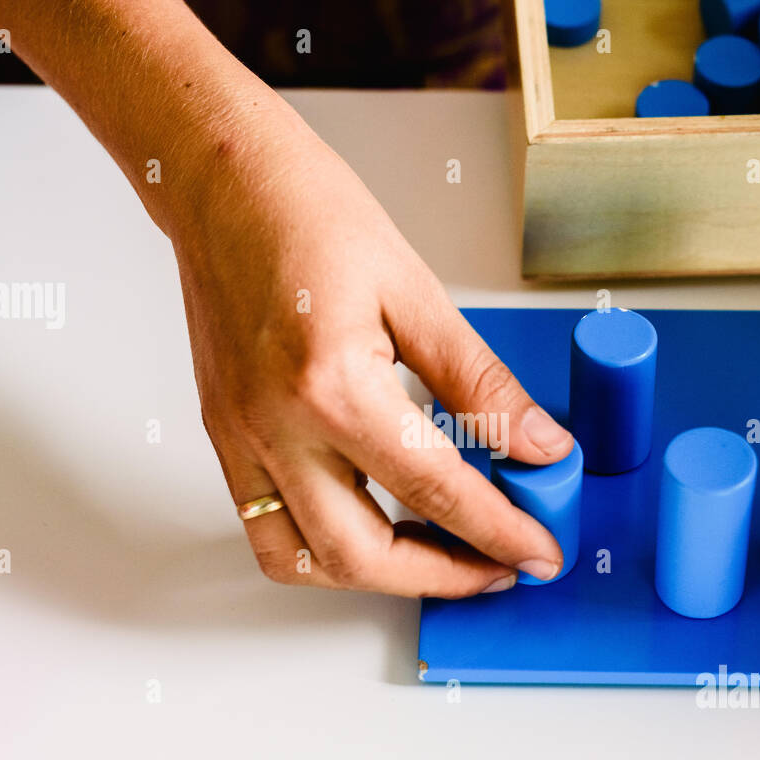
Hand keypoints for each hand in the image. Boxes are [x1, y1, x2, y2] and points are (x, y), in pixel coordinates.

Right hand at [168, 107, 574, 596]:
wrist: (221, 183)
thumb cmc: (308, 213)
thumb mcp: (417, 293)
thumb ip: (481, 384)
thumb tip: (539, 446)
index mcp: (332, 386)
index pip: (433, 490)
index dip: (498, 531)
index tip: (538, 551)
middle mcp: (275, 427)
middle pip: (361, 555)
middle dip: (441, 577)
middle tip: (497, 566)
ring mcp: (240, 441)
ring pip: (303, 561)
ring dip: (377, 576)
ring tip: (438, 554)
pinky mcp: (225, 439)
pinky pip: (266, 531)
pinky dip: (324, 551)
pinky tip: (373, 525)